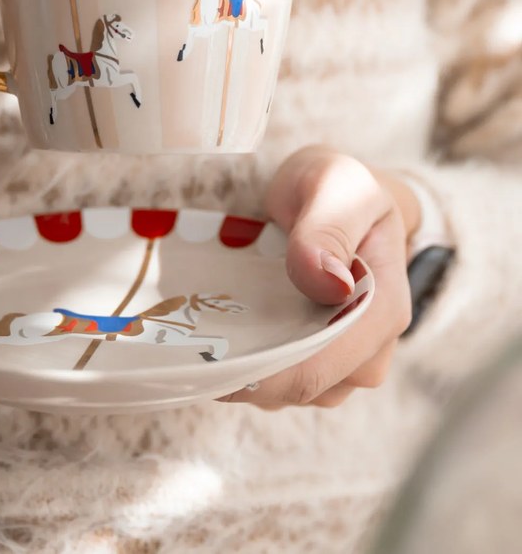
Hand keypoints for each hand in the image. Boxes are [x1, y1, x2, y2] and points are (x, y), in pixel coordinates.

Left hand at [220, 146, 419, 407]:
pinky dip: (250, 366)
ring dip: (248, 374)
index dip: (275, 373)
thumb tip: (328, 282)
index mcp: (384, 306)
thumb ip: (330, 226)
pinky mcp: (319, 358)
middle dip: (252, 375)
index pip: (331, 363)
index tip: (219, 360)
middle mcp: (371, 345)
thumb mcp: (336, 186)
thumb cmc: (340, 188)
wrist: (339, 196)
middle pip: (308, 387)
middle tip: (196, 347)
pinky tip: (221, 339)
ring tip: (206, 337)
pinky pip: (283, 381)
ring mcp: (345, 358)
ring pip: (292, 393)